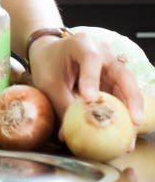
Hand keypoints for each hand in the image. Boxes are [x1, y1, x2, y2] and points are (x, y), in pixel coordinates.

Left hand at [29, 32, 143, 136]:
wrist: (50, 53)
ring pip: (128, 88)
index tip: (89, 98)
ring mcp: (112, 65)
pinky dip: (124, 114)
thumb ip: (60, 104)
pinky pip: (123, 96)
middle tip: (134, 121)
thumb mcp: (49, 82)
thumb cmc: (48, 64)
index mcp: (82, 44)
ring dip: (131, 112)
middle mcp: (103, 52)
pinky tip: (125, 134)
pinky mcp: (115, 79)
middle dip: (131, 98)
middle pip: (122, 73)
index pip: (90, 58)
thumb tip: (65, 135)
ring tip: (129, 137)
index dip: (92, 78)